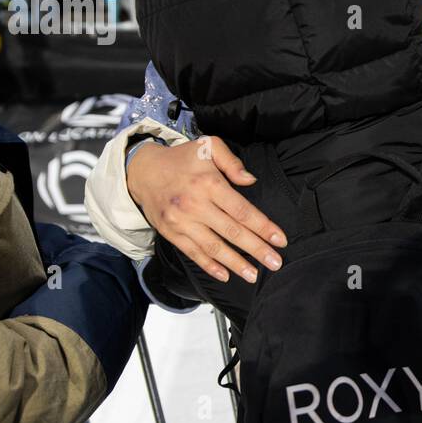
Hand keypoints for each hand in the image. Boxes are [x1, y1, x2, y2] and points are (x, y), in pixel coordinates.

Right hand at [126, 135, 286, 283]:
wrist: (142, 171)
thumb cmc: (181, 159)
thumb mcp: (207, 147)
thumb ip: (232, 162)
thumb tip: (250, 181)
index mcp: (209, 184)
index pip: (242, 211)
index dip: (263, 227)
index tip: (280, 240)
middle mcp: (195, 205)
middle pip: (232, 232)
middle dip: (257, 250)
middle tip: (275, 263)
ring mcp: (182, 222)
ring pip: (214, 247)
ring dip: (236, 263)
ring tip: (253, 275)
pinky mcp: (171, 233)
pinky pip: (193, 253)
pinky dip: (209, 266)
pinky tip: (225, 275)